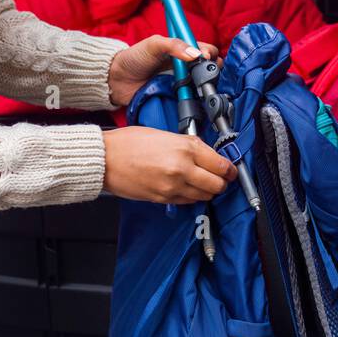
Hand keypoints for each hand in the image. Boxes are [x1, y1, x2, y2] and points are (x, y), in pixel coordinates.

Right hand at [101, 126, 237, 204]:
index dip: (230, 169)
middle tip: (219, 178)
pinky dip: (192, 196)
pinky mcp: (164, 199)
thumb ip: (189, 145)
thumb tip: (207, 155)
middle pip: (218, 185)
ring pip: (205, 196)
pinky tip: (185, 187)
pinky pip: (188, 202)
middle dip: (221, 182)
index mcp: (185, 148)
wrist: (106, 159)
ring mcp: (173, 187)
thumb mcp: (165, 134)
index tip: (231, 170)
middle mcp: (183, 169)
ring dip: (207, 190)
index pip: (222, 165)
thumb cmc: (130, 142)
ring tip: (201, 182)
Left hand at [107, 34, 219, 108]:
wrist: (116, 80)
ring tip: (203, 89)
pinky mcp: (175, 99)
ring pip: (201, 87)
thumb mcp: (153, 45)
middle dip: (212, 73)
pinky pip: (189, 101)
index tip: (206, 59)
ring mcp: (181, 84)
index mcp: (183, 50)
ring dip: (205, 88)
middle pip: (208, 70)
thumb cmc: (134, 58)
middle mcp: (185, 67)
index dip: (210, 54)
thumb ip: (174, 45)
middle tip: (207, 76)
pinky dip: (194, 102)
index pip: (206, 50)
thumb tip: (195, 54)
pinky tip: (195, 101)